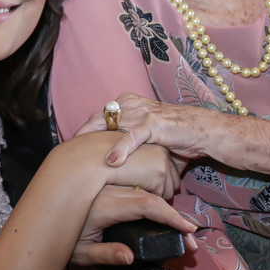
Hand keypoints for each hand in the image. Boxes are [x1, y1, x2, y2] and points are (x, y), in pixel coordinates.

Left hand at [72, 185, 196, 265]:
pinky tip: (162, 211)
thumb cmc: (61, 241)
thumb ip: (106, 255)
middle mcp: (108, 189)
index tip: (189, 230)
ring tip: (180, 224)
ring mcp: (108, 184)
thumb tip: (130, 258)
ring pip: (145, 189)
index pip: (146, 205)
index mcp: (104, 204)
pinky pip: (136, 186)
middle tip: (191, 235)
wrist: (44, 220)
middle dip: (173, 214)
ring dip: (165, 205)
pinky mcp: (108, 183)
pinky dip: (153, 197)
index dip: (170, 216)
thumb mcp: (80, 254)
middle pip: (150, 196)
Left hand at [77, 93, 211, 167]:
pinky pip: (133, 135)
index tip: (70, 148)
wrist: (202, 131)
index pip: (98, 116)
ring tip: (80, 157)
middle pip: (98, 118)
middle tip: (67, 153)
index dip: (83, 132)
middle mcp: (131, 104)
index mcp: (127, 104)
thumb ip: (128, 145)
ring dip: (94, 142)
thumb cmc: (175, 137)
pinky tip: (112, 161)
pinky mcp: (154, 124)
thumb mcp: (146, 139)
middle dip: (82, 135)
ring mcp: (141, 113)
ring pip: (110, 125)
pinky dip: (121, 148)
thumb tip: (110, 165)